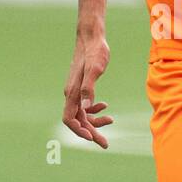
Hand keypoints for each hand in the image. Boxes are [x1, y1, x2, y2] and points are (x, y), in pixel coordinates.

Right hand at [62, 32, 113, 147]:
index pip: (69, 119)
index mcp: (72, 92)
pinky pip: (85, 106)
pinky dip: (94, 110)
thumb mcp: (94, 70)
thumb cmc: (94, 52)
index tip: (92, 138)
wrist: (92, 38)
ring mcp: (76, 91)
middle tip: (105, 144)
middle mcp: (71, 94)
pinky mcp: (82, 87)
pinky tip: (106, 106)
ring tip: (111, 120)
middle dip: (91, 133)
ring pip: (83, 115)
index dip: (79, 131)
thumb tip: (87, 107)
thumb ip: (89, 89)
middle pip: (78, 121)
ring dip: (95, 122)